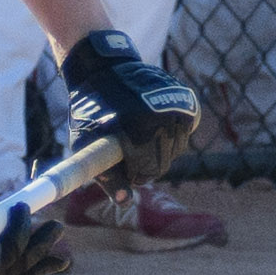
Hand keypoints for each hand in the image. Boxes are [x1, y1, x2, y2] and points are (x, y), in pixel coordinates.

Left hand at [60, 29, 198, 185]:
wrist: (106, 71)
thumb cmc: (91, 112)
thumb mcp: (88, 144)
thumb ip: (108, 176)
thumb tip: (126, 203)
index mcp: (138, 129)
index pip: (146, 172)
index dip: (132, 172)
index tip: (122, 164)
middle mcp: (163, 117)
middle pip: (162, 162)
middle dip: (144, 162)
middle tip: (128, 148)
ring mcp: (178, 108)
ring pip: (174, 149)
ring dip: (158, 148)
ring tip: (138, 132)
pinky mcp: (187, 102)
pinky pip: (184, 133)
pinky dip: (170, 134)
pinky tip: (153, 124)